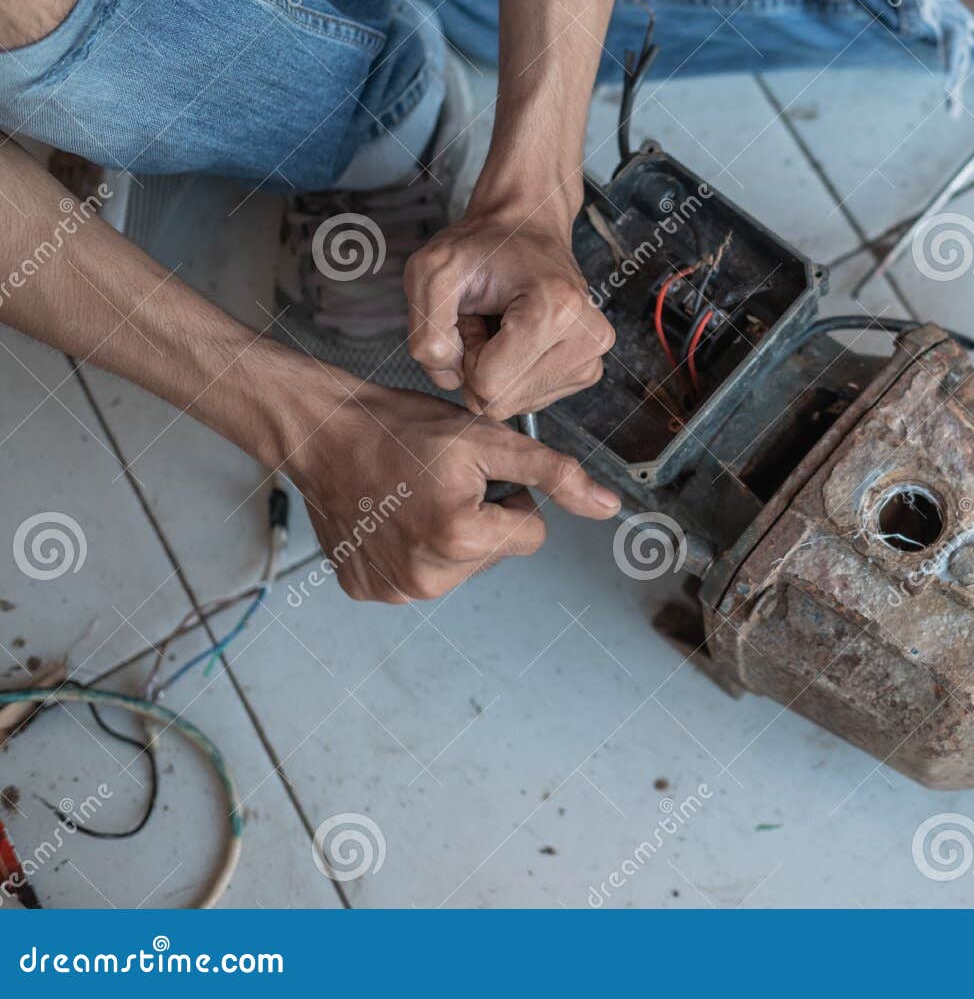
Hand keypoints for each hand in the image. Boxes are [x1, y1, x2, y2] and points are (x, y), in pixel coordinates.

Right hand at [286, 381, 620, 602]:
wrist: (321, 432)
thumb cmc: (403, 428)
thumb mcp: (488, 439)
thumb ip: (554, 474)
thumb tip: (608, 507)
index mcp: (461, 540)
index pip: (532, 534)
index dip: (511, 497)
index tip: (474, 474)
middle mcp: (426, 579)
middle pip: (496, 554)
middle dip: (482, 518)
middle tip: (442, 482)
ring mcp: (393, 590)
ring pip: (461, 567)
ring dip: (450, 535)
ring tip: (415, 496)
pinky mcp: (366, 589)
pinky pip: (417, 574)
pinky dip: (411, 547)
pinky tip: (392, 515)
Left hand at [405, 212, 614, 419]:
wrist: (525, 226)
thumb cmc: (483, 246)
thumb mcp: (432, 270)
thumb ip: (427, 331)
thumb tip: (451, 378)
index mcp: (556, 309)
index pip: (489, 385)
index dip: (465, 356)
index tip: (473, 316)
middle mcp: (586, 336)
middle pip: (505, 401)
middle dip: (481, 366)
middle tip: (485, 321)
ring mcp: (592, 355)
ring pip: (518, 404)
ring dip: (497, 369)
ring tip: (501, 324)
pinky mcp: (589, 367)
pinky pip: (533, 399)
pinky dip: (515, 373)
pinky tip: (518, 337)